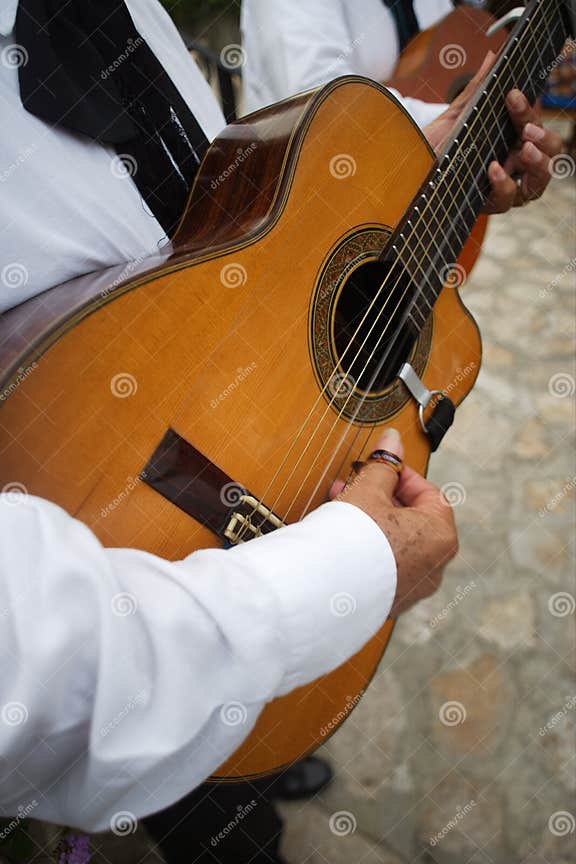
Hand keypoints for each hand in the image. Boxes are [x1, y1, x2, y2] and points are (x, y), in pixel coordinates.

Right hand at [330, 429, 457, 616]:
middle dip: (380, 497)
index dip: (401, 475)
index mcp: (441, 537)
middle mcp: (434, 567)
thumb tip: (393, 439)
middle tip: (354, 485)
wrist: (324, 592)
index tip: (379, 468)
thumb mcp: (368, 491)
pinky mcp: (389, 602)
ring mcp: (413, 588)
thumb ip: (383, 464)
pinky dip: (368, 549)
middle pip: (411, 519)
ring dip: (371, 522)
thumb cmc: (354, 540)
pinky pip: (383, 566)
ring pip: (396, 543)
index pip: (429, 494)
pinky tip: (342, 539)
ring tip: (339, 508)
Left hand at [423, 52, 562, 213]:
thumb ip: (476, 89)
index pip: (532, 125)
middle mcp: (512, 165)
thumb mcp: (455, 115)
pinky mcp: (485, 204)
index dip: (527, 110)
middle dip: (545, 140)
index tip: (512, 95)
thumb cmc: (434, 144)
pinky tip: (494, 169)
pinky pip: (506, 200)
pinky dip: (504, 185)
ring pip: (537, 182)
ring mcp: (501, 187)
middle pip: (547, 155)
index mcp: (511, 140)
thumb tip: (491, 56)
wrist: (407, 171)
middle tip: (528, 130)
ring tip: (526, 150)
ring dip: (539, 164)